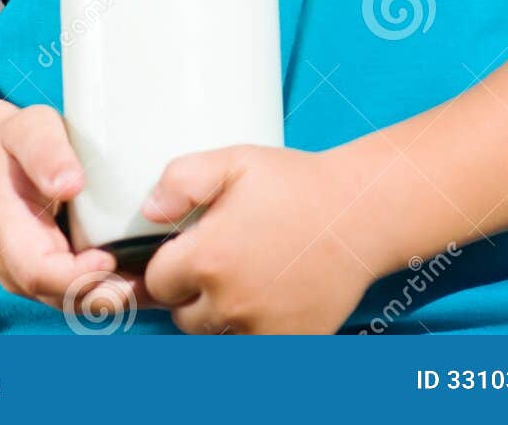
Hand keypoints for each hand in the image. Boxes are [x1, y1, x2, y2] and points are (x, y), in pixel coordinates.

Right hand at [0, 104, 161, 319]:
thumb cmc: (14, 144)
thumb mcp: (27, 130)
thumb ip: (46, 152)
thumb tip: (70, 185)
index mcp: (7, 233)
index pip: (37, 273)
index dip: (76, 276)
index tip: (110, 258)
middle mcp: (17, 266)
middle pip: (63, 297)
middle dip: (108, 294)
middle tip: (153, 279)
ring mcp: (35, 277)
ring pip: (78, 302)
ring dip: (119, 297)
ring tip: (160, 279)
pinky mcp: (55, 276)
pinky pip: (84, 292)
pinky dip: (117, 289)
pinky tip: (150, 274)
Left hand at [140, 144, 376, 333]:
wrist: (359, 214)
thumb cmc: (296, 185)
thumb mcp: (234, 161)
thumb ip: (181, 180)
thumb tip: (148, 211)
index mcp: (208, 258)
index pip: (157, 281)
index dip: (171, 261)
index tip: (192, 247)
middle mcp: (229, 303)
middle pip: (182, 314)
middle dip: (193, 290)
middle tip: (224, 258)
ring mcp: (259, 330)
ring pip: (215, 334)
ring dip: (220, 313)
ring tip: (248, 275)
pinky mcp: (287, 345)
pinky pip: (250, 346)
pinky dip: (253, 328)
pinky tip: (270, 295)